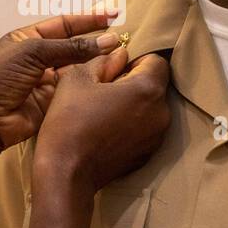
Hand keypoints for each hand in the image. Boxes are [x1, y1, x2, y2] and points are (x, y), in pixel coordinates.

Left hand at [0, 12, 121, 153]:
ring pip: (79, 68)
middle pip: (75, 46)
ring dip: (98, 62)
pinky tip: (111, 75)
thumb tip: (107, 40)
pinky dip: (93, 82)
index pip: (64, 25)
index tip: (113, 15)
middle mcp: (39, 58)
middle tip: (123, 37)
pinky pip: (78, 88)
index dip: (88, 19)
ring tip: (122, 54)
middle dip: (97, 41)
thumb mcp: (33, 52)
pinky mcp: (55, 102)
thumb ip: (71, 47)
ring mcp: (47, 81)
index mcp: (27, 39)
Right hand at [34, 49, 170, 191]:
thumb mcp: (77, 77)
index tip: (114, 68)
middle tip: (104, 88)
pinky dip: (131, 125)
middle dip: (134, 81)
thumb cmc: (69, 121)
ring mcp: (157, 137)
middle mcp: (161, 113)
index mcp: (147, 89)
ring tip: (104, 110)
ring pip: (150, 108)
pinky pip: (145, 129)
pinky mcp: (148, 154)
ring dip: (133, 104)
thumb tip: (120, 54)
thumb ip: (104, 60)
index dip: (135, 58)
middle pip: (155, 85)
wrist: (66, 173)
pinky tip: (107, 130)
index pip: (157, 60)